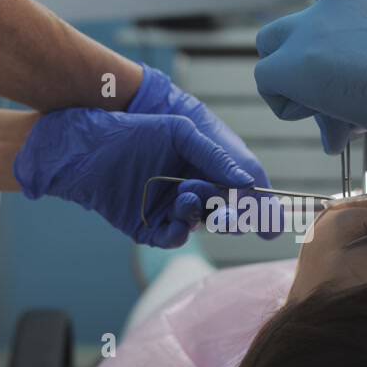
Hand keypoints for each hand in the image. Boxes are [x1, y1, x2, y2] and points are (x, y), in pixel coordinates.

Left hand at [129, 64, 280, 238]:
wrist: (96, 143)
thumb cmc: (144, 129)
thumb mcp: (184, 133)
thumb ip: (216, 157)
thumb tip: (246, 183)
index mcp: (210, 170)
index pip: (245, 195)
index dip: (261, 211)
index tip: (270, 227)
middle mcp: (197, 192)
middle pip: (228, 216)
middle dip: (232, 219)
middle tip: (226, 214)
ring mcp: (174, 210)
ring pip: (201, 224)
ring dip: (200, 214)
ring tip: (186, 195)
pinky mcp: (151, 226)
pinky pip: (173, 237)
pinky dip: (179, 233)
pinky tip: (178, 223)